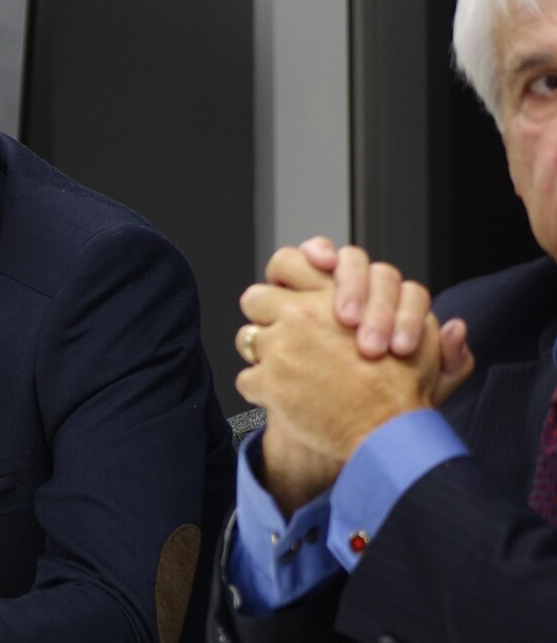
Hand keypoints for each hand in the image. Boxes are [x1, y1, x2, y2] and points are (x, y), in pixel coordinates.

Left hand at [236, 276, 440, 460]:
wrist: (385, 431)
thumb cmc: (402, 389)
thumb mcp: (421, 343)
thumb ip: (416, 321)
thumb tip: (448, 324)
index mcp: (330, 295)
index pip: (285, 264)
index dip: (282, 277)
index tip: (286, 293)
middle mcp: (300, 315)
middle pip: (255, 298)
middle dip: (263, 314)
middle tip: (280, 334)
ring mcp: (280, 348)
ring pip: (247, 339)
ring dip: (263, 354)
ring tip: (288, 372)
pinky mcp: (268, 382)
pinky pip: (246, 379)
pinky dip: (260, 391)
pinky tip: (284, 399)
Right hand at [293, 236, 473, 403]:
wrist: (320, 421)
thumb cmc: (358, 405)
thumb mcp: (406, 399)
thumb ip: (443, 368)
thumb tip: (456, 330)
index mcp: (396, 314)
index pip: (412, 296)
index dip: (410, 318)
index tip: (401, 349)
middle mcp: (368, 293)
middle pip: (381, 276)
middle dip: (380, 308)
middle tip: (370, 346)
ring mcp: (331, 285)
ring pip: (349, 260)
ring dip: (351, 280)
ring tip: (345, 316)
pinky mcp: (293, 284)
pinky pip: (303, 257)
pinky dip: (314, 252)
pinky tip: (319, 265)